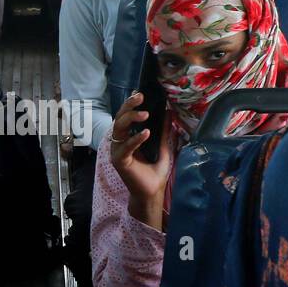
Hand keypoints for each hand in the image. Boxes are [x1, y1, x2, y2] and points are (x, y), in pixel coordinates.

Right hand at [109, 92, 172, 229]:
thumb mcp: (163, 147)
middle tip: (140, 97)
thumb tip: (169, 113)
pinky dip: (135, 139)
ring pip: (118, 129)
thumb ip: (164, 131)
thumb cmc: (155, 172)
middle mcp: (120, 142)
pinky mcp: (119, 161)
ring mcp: (118, 151)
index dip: (130, 104)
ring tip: (145, 114)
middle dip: (129, 106)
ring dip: (131, 118)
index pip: (125, 116)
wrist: (152, 193)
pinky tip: (146, 133)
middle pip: (119, 118)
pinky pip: (125, 147)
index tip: (140, 93)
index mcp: (127, 138)